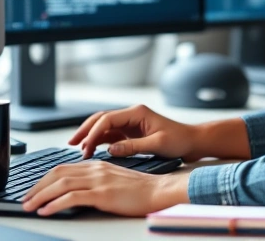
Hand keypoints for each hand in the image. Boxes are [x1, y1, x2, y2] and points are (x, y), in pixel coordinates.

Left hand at [20, 162, 188, 215]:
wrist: (159, 191)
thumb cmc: (140, 191)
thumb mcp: (113, 182)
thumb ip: (95, 183)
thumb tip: (75, 194)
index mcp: (96, 165)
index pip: (62, 169)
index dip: (44, 179)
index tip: (33, 190)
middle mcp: (94, 169)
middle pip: (57, 174)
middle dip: (37, 187)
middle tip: (25, 199)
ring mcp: (98, 180)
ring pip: (61, 184)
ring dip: (41, 196)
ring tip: (29, 206)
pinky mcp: (103, 194)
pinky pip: (72, 197)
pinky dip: (55, 203)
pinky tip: (46, 211)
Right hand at [69, 104, 205, 160]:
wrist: (193, 142)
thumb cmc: (179, 140)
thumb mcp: (157, 144)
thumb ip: (133, 147)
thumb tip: (110, 150)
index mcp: (137, 113)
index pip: (108, 119)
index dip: (94, 132)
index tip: (85, 146)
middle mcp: (131, 115)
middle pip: (101, 119)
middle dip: (85, 130)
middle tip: (71, 143)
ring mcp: (130, 124)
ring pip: (104, 127)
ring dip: (91, 136)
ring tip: (78, 149)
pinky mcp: (131, 133)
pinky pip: (111, 135)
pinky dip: (100, 142)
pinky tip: (92, 150)